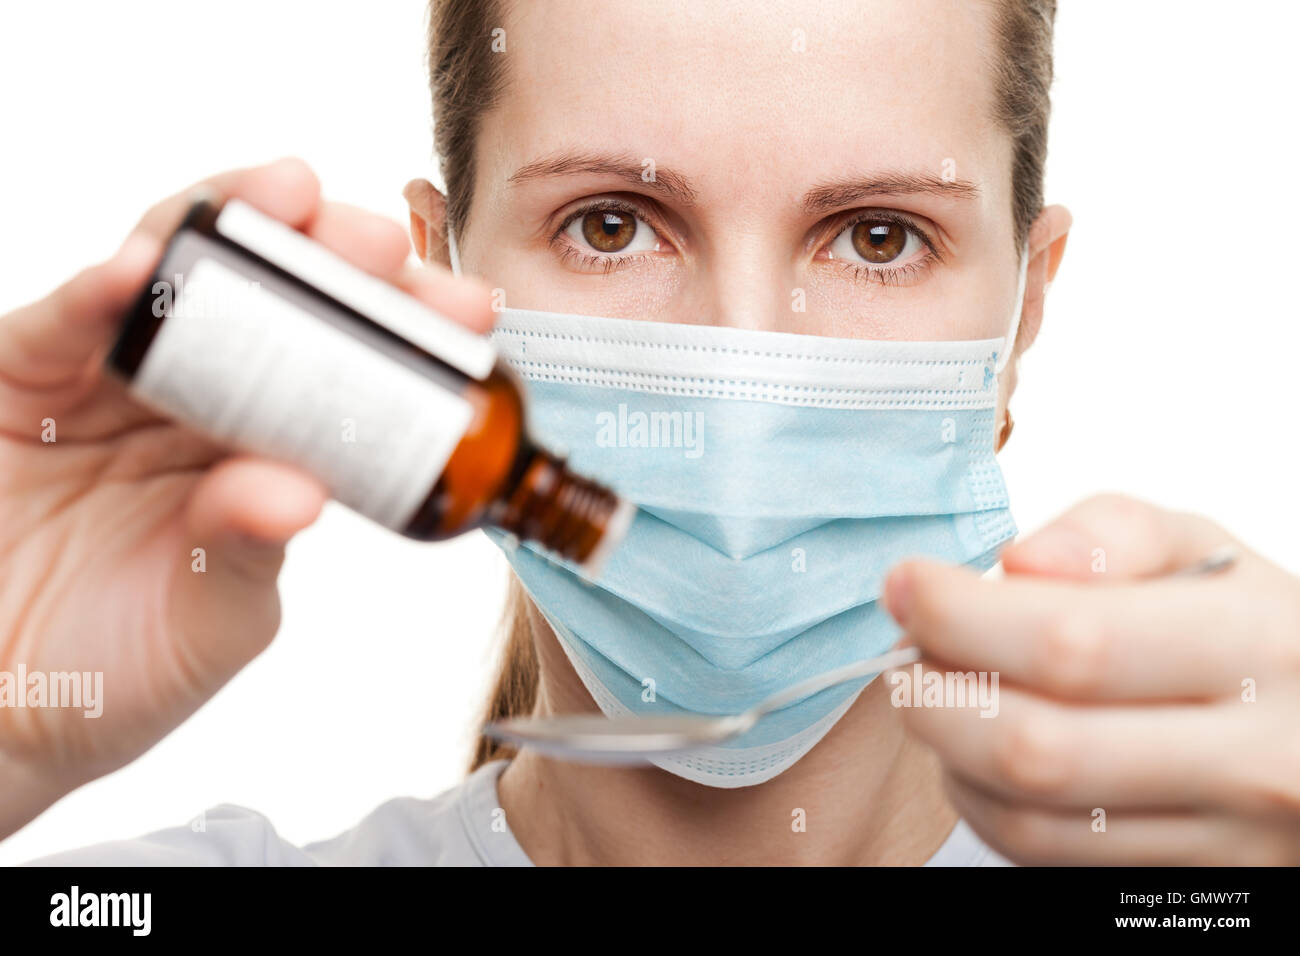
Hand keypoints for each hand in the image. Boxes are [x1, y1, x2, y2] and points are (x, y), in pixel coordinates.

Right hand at [0, 158, 494, 836]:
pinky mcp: (24, 377)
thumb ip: (249, 553)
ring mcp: (114, 380)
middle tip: (384, 239)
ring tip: (290, 196)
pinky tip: (145, 262)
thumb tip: (296, 493)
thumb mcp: (210, 622)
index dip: (405, 331)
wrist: (2, 707)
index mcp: (265, 448)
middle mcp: (199, 399)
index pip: (347, 370)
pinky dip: (102, 288)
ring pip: (179, 277)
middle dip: (334, 257)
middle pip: (276, 300)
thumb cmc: (119, 669)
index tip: (469, 309)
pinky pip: (62, 320)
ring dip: (233, 229)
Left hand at [883, 493, 1299, 864]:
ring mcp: (1225, 840)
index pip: (1074, 642)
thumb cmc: (1245, 624)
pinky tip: (974, 748)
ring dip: (945, 752)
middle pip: (1036, 749)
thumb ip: (1110, 533)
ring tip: (936, 692)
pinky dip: (979, 799)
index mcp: (1256, 647)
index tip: (905, 584)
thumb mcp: (1199, 548)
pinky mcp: (1188, 887)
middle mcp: (1251, 758)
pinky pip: (1044, 855)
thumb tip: (1020, 561)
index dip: (960, 616)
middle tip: (907, 648)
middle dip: (933, 692)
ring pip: (1028, 818)